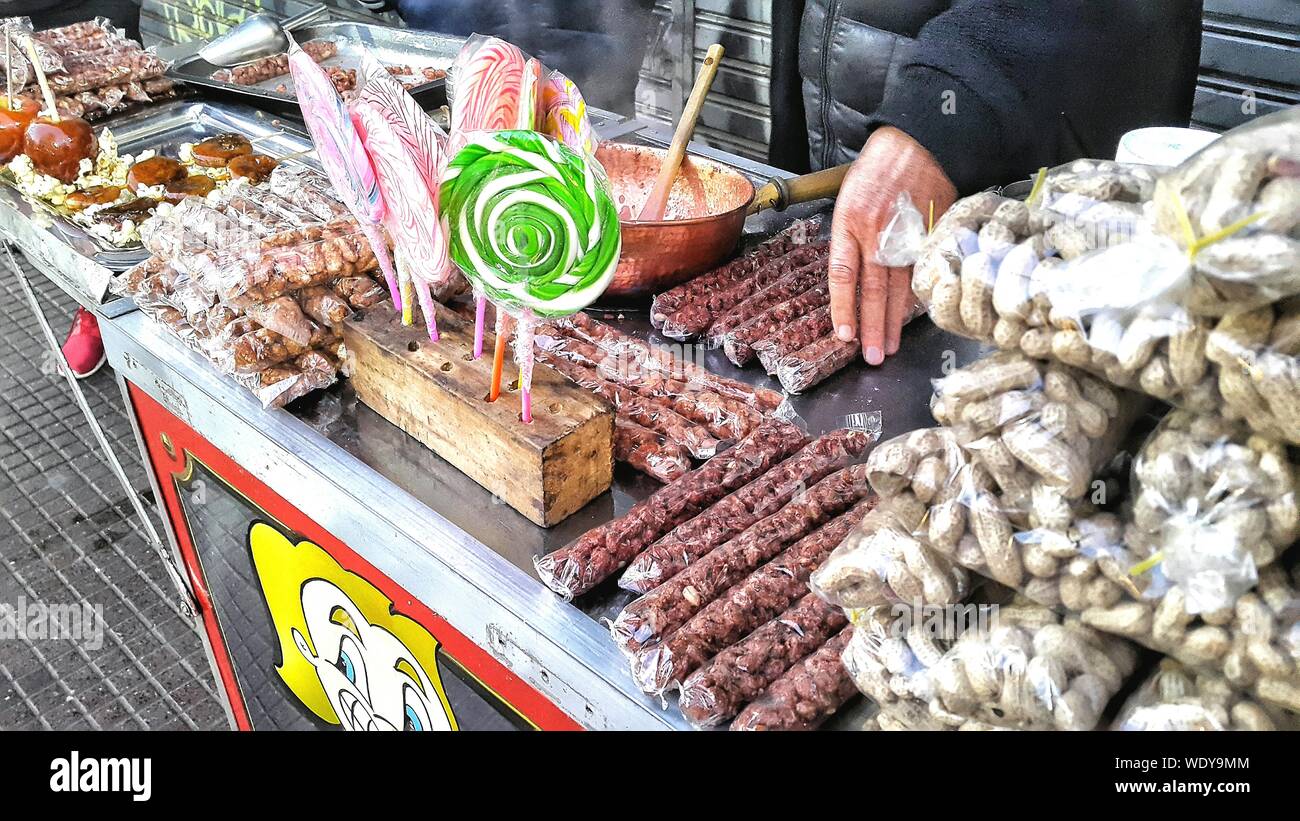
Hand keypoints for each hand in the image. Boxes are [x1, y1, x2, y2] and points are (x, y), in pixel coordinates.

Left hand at [828, 126, 956, 363]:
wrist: (914, 143)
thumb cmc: (876, 171)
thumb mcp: (848, 199)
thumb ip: (848, 238)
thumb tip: (849, 278)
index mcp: (850, 222)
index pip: (843, 274)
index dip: (844, 307)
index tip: (844, 335)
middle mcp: (877, 233)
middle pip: (873, 289)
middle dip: (872, 327)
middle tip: (872, 357)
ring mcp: (907, 235)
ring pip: (900, 287)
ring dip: (894, 321)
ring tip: (890, 347)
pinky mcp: (930, 234)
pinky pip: (922, 272)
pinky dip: (917, 297)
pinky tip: (913, 319)